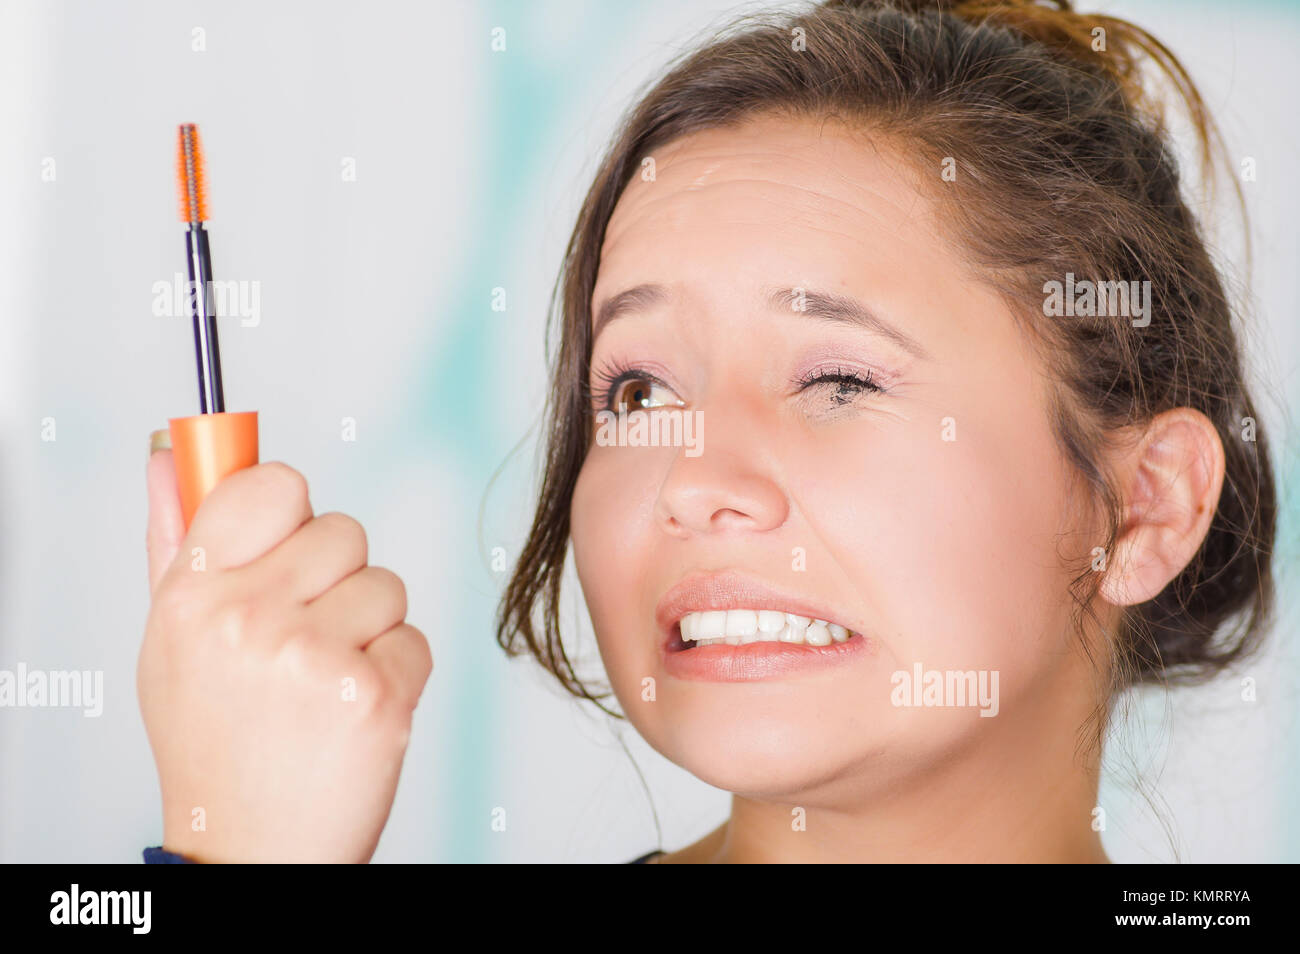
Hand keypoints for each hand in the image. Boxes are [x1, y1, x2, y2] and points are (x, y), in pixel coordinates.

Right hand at [138, 446, 431, 861]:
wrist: (251, 850)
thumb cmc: (214, 741)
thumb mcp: (172, 642)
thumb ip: (175, 540)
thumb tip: (169, 453)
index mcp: (193, 596)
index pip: (271, 484)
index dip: (291, 510)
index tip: (288, 539)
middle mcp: (249, 619)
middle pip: (344, 530)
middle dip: (336, 578)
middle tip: (302, 640)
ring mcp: (314, 657)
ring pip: (386, 585)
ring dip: (369, 629)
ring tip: (322, 684)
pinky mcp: (374, 695)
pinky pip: (414, 640)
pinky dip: (396, 674)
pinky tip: (352, 712)